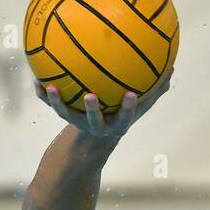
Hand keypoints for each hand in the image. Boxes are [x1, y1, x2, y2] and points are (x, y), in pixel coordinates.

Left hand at [33, 68, 172, 144]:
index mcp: (117, 122)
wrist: (94, 142)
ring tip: (51, 87)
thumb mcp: (140, 107)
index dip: (128, 108)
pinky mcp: (65, 116)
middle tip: (90, 96)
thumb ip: (155, 90)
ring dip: (59, 103)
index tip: (131, 94)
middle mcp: (98, 125)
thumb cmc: (120, 115)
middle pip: (94, 120)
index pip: (125, 116)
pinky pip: (52, 105)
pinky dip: (43, 94)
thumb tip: (173, 67)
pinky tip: (35, 79)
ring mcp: (79, 122)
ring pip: (67, 115)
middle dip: (91, 110)